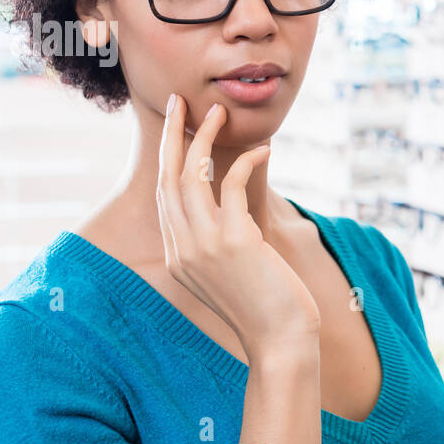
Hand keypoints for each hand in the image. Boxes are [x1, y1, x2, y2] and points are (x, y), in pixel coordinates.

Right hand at [156, 93, 320, 357]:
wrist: (279, 342)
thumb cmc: (266, 309)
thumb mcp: (231, 275)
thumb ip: (219, 245)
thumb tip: (231, 213)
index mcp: (177, 257)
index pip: (164, 197)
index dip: (170, 159)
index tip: (178, 130)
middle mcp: (182, 248)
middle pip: (167, 178)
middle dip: (170, 135)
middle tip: (177, 102)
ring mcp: (203, 245)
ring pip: (191, 175)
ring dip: (204, 137)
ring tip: (219, 112)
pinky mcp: (232, 241)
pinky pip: (231, 184)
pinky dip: (246, 162)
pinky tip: (263, 151)